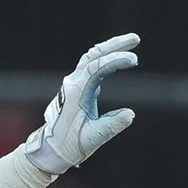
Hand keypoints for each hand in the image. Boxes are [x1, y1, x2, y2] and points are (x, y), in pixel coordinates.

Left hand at [23, 33, 140, 174]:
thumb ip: (111, 125)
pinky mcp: (79, 87)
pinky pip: (92, 66)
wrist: (51, 148)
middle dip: (114, 45)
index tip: (133, 59)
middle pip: (94, 55)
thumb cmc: (70, 145)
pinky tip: (118, 59)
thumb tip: (130, 114)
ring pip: (92, 58)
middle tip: (136, 39)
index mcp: (76, 93)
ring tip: (131, 44)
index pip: (96, 68)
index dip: (114, 60)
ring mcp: (75, 83)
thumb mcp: (93, 138)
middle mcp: (74, 83)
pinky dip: (106, 59)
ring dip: (110, 49)